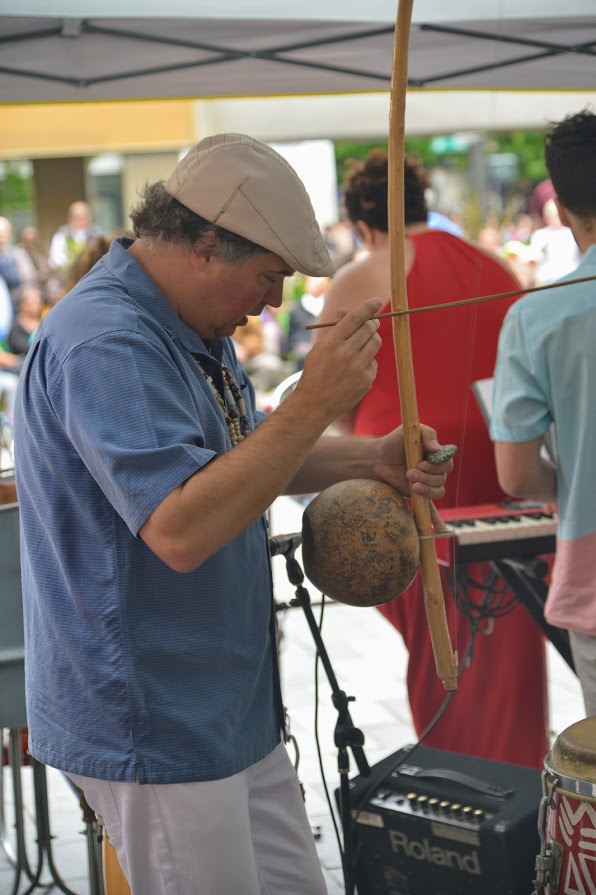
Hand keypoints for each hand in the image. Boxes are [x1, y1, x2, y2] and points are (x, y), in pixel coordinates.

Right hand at [297, 297, 381, 421]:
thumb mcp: (320, 348)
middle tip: (371, 324)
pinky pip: (374, 363)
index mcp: (332, 343)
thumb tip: (345, 311)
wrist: (315, 403)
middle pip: (369, 329)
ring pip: (375, 343)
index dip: (368, 307)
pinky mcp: (366, 380)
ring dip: (372, 340)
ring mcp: (358, 368)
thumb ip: (335, 330)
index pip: (355, 318)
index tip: (377, 301)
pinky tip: (355, 370)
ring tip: (361, 347)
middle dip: (372, 323)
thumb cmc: (316, 372)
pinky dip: (368, 362)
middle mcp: (346, 353)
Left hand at [373, 425, 454, 500]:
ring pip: (438, 489)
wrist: (379, 459)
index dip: (437, 465)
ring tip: (408, 477)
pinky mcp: (421, 493)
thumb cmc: (395, 442)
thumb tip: (437, 449)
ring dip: (425, 486)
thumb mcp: (410, 432)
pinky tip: (415, 490)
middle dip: (427, 476)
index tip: (421, 464)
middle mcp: (435, 469)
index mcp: (435, 454)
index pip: (447, 461)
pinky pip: (432, 498)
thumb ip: (427, 434)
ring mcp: (428, 482)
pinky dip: (427, 495)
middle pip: (442, 477)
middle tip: (410, 472)